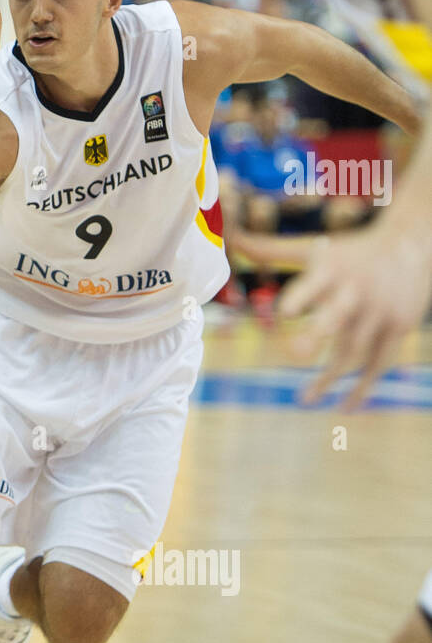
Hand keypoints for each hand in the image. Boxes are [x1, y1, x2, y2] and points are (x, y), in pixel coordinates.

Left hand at [278, 221, 431, 408]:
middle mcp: (356, 290)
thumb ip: (270, 249)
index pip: (314, 284)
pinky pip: (379, 362)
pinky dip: (363, 387)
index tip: (284, 313)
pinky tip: (345, 406)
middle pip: (338, 315)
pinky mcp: (399, 327)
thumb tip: (230, 236)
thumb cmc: (350, 251)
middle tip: (296, 353)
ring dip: (330, 377)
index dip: (300, 297)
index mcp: (331, 270)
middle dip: (318, 333)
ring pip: (354, 349)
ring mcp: (379, 311)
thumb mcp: (313, 247)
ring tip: (304, 399)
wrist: (412, 244)